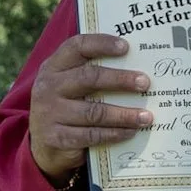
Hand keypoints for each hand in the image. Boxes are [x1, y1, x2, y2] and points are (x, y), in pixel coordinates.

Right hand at [27, 34, 153, 182]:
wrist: (43, 146)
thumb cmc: (68, 107)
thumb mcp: (71, 86)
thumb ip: (92, 74)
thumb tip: (138, 70)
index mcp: (53, 67)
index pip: (76, 47)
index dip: (101, 44)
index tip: (126, 47)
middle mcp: (49, 87)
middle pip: (88, 78)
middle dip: (120, 80)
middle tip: (145, 83)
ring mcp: (50, 113)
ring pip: (94, 112)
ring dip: (124, 114)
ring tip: (146, 116)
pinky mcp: (57, 138)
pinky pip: (92, 135)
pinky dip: (114, 134)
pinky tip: (131, 132)